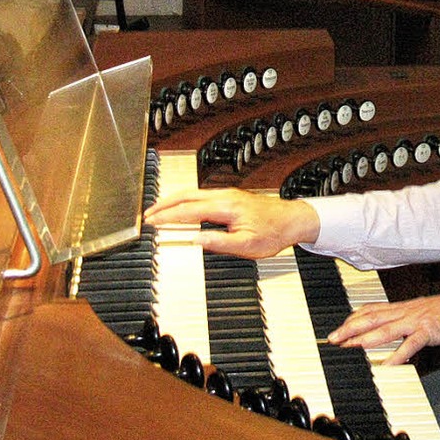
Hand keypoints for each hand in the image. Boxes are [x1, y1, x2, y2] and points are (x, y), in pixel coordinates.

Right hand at [143, 187, 319, 258]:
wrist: (292, 220)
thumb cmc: (273, 233)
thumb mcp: (246, 245)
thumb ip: (219, 242)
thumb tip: (195, 240)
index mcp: (225, 207)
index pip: (188, 211)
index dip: (167, 218)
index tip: (152, 223)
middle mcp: (224, 197)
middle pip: (186, 196)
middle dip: (164, 205)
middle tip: (147, 215)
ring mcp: (227, 195)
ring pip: (193, 194)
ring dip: (173, 201)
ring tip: (158, 211)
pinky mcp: (230, 197)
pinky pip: (201, 196)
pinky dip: (185, 201)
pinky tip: (181, 208)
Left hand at [328, 289, 439, 364]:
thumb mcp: (426, 313)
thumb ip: (409, 322)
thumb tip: (396, 331)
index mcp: (405, 307)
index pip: (372, 310)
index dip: (353, 318)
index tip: (338, 328)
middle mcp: (407, 311)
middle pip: (372, 318)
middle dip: (350, 328)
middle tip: (332, 339)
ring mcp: (417, 320)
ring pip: (385, 328)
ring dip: (365, 338)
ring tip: (349, 347)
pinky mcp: (429, 330)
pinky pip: (410, 344)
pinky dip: (396, 356)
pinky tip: (386, 366)